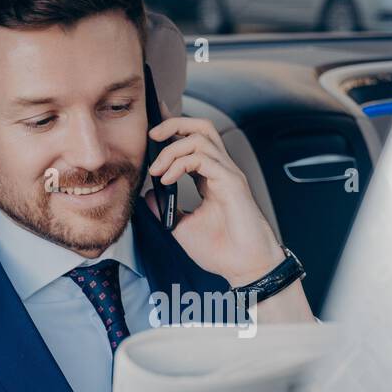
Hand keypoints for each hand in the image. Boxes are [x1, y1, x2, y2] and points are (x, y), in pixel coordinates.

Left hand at [147, 117, 313, 321]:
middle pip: (202, 128)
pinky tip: (168, 179)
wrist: (243, 267)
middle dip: (173, 124)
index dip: (172, 133)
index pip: (193, 143)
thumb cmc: (221, 250)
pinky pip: (203, 158)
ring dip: (172, 149)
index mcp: (211, 179)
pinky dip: (180, 164)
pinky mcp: (232, 182)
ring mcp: (228, 174)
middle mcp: (221, 171)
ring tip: (157, 170)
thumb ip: (166, 209)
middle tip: (151, 136)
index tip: (150, 136)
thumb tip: (148, 196)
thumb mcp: (182, 227)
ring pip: (201, 137)